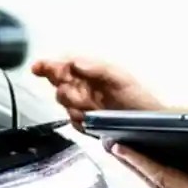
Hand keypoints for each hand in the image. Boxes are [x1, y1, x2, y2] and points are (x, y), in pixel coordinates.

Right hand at [30, 57, 162, 129]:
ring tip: (91, 106)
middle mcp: (84, 86)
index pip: (63, 64)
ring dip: (74, 103)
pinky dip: (79, 118)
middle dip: (64, 86)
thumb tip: (75, 62)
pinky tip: (91, 117)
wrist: (148, 124)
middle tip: (79, 92)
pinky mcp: (84, 122)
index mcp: (91, 72)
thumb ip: (96, 68)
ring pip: (63, 101)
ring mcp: (83, 104)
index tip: (39, 67)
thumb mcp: (119, 77)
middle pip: (58, 82)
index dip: (49, 65)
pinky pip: (71, 119)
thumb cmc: (139, 98)